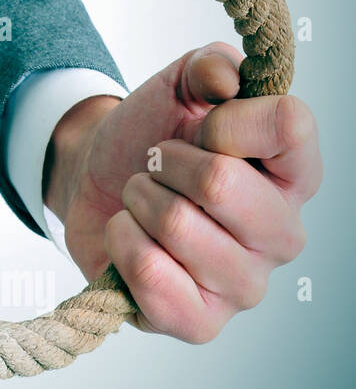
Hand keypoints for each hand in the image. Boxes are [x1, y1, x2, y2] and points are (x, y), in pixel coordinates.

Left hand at [48, 42, 321, 342]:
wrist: (94, 183)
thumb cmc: (149, 136)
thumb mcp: (179, 85)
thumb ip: (209, 65)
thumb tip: (226, 81)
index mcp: (294, 172)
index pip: (291, 126)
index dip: (226, 118)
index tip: (202, 125)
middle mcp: (283, 234)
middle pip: (220, 183)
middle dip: (163, 163)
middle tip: (156, 166)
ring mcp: (246, 285)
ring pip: (174, 224)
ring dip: (136, 199)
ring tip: (141, 200)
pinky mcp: (200, 323)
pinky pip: (151, 276)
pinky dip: (122, 242)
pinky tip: (130, 239)